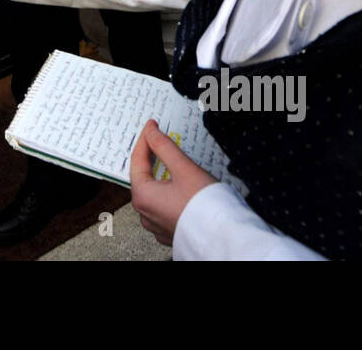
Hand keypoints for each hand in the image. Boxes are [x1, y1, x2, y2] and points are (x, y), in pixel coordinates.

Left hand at [129, 119, 215, 247]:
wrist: (224, 236)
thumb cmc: (205, 205)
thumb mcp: (183, 168)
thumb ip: (164, 147)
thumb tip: (151, 131)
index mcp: (142, 197)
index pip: (137, 160)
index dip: (146, 139)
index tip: (152, 126)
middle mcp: (144, 213)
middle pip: (143, 177)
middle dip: (150, 157)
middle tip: (157, 139)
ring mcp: (156, 225)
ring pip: (153, 192)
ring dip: (159, 176)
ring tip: (166, 160)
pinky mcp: (169, 230)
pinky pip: (162, 206)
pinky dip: (167, 192)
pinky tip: (176, 185)